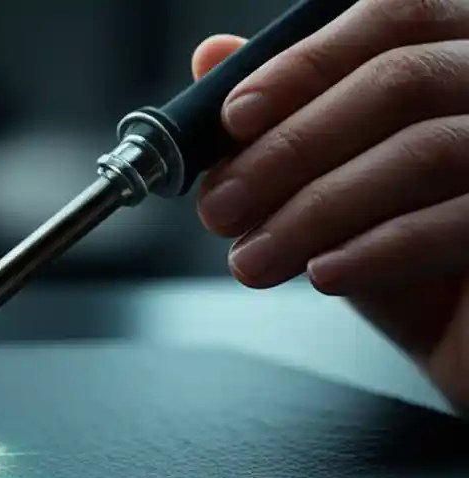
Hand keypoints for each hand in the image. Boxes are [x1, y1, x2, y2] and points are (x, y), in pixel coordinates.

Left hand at [192, 0, 468, 411]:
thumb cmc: (414, 265)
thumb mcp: (337, 189)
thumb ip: (285, 121)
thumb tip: (211, 56)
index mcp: (462, 54)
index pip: (394, 19)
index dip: (306, 64)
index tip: (232, 121)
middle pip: (401, 80)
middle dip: (290, 149)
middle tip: (220, 209)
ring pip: (425, 149)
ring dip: (317, 209)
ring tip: (252, 261)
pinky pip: (460, 219)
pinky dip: (377, 249)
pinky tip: (323, 275)